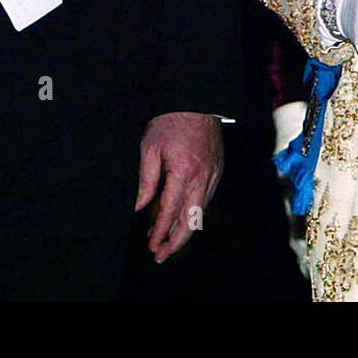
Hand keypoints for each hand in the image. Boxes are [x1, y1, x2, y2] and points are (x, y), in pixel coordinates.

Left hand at [136, 112, 222, 262]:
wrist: (197, 101)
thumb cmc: (170, 122)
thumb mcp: (150, 148)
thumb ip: (146, 181)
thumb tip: (140, 207)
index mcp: (183, 172)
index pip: (171, 211)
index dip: (160, 232)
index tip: (151, 246)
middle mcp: (202, 178)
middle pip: (191, 221)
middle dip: (176, 242)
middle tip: (161, 255)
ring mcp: (213, 175)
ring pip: (200, 213)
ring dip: (184, 229)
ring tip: (166, 240)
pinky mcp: (218, 171)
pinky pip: (206, 199)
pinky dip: (193, 212)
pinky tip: (180, 216)